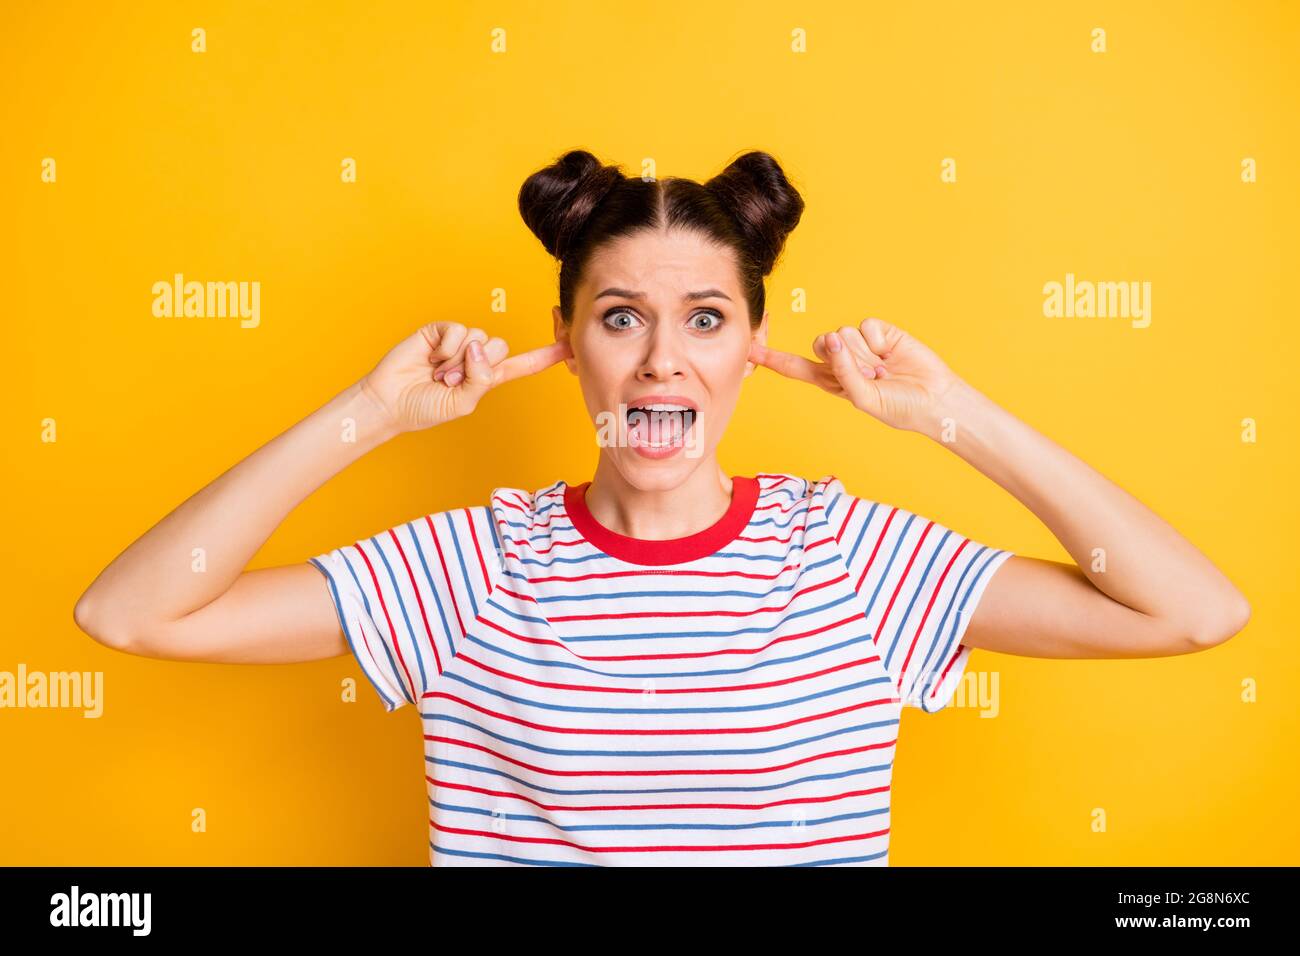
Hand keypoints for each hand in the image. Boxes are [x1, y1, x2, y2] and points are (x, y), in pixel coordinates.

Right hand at [360, 321, 571, 433]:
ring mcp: (458, 342)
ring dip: (457, 361)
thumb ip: (481, 379)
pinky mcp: (440, 331)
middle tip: (450, 382)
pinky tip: (431, 359)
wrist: (390, 401)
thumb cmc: (425, 408)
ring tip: (437, 374)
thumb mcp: (463, 403)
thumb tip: (480, 346)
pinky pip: (458, 330)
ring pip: (479, 338)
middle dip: (476, 367)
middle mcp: (476, 357)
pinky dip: (446, 348)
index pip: (522, 365)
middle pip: (500, 348)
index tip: (569, 345)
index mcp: (487, 377)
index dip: (545, 356)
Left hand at [747, 317, 963, 433]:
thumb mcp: (864, 398)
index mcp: (831, 380)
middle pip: (820, 343)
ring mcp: (860, 345)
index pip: (795, 368)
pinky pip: (865, 326)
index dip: (773, 359)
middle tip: (869, 377)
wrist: (935, 399)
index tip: (749, 351)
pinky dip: (879, 342)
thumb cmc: (898, 407)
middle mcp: (842, 360)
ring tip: (884, 370)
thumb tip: (833, 338)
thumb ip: (843, 371)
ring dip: (864, 354)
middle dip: (841, 357)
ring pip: (843, 333)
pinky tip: (892, 354)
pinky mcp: (879, 332)